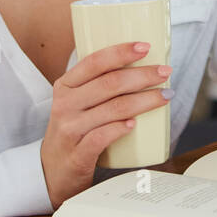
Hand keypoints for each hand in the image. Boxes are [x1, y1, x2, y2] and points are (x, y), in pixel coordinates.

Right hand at [40, 41, 173, 210]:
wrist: (52, 170)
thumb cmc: (73, 129)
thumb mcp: (76, 102)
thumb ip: (98, 84)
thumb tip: (141, 65)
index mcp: (66, 85)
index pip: (94, 62)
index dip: (121, 52)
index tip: (145, 47)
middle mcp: (66, 104)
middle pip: (110, 84)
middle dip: (142, 75)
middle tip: (165, 72)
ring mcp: (70, 129)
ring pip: (113, 109)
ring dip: (144, 101)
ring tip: (165, 96)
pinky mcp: (77, 154)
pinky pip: (101, 137)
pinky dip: (120, 128)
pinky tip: (135, 124)